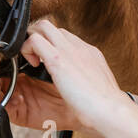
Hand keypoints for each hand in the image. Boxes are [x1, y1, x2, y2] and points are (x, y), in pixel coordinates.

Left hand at [0, 18, 129, 137]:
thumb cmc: (106, 107)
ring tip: (32, 62)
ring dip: (31, 41)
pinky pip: (34, 41)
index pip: (66, 36)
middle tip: (34, 59)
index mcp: (90, 54)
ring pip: (42, 27)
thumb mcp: (98, 87)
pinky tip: (31, 66)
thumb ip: (87, 80)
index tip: (46, 61)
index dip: (52, 45)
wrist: (111, 110)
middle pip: (53, 27)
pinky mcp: (58, 60)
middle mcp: (80, 48)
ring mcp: (69, 51)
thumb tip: (81, 87)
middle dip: (38, 38)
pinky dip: (27, 49)